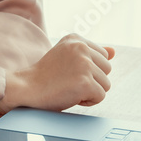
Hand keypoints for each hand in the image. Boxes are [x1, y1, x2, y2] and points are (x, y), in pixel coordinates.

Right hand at [0, 34, 114, 113]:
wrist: (26, 88)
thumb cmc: (47, 76)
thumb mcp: (68, 58)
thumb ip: (91, 53)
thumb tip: (114, 51)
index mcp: (76, 39)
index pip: (103, 56)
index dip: (89, 69)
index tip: (68, 71)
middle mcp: (81, 48)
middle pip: (107, 69)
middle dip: (92, 80)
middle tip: (69, 81)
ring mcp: (84, 64)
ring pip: (106, 84)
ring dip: (90, 91)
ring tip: (69, 88)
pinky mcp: (85, 82)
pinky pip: (100, 97)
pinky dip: (88, 101)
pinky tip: (71, 96)